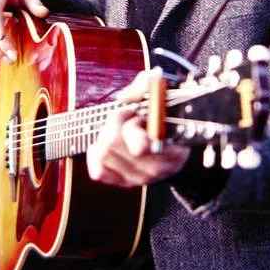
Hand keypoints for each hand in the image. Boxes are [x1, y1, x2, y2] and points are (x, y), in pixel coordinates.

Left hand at [86, 71, 190, 186]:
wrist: (172, 136)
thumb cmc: (167, 112)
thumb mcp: (163, 92)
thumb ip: (147, 86)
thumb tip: (126, 97)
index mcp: (173, 150)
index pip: (141, 145)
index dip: (132, 124)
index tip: (137, 114)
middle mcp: (157, 169)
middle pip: (114, 144)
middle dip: (116, 123)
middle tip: (127, 117)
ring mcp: (140, 178)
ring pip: (104, 154)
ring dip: (107, 135)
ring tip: (120, 129)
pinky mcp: (125, 182)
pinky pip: (98, 171)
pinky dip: (96, 154)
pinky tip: (104, 143)